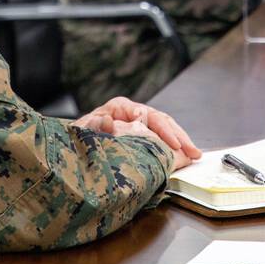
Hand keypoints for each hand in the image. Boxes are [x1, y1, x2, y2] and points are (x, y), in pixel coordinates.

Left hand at [74, 97, 201, 167]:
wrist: (70, 149)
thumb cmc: (76, 138)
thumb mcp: (81, 131)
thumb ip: (93, 126)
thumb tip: (108, 121)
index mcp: (120, 107)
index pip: (149, 115)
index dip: (164, 131)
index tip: (174, 146)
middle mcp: (131, 112)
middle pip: (162, 121)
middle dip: (179, 137)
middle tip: (193, 152)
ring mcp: (137, 124)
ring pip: (164, 129)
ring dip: (180, 142)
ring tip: (194, 154)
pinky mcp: (139, 137)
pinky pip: (159, 140)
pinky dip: (172, 148)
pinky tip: (183, 156)